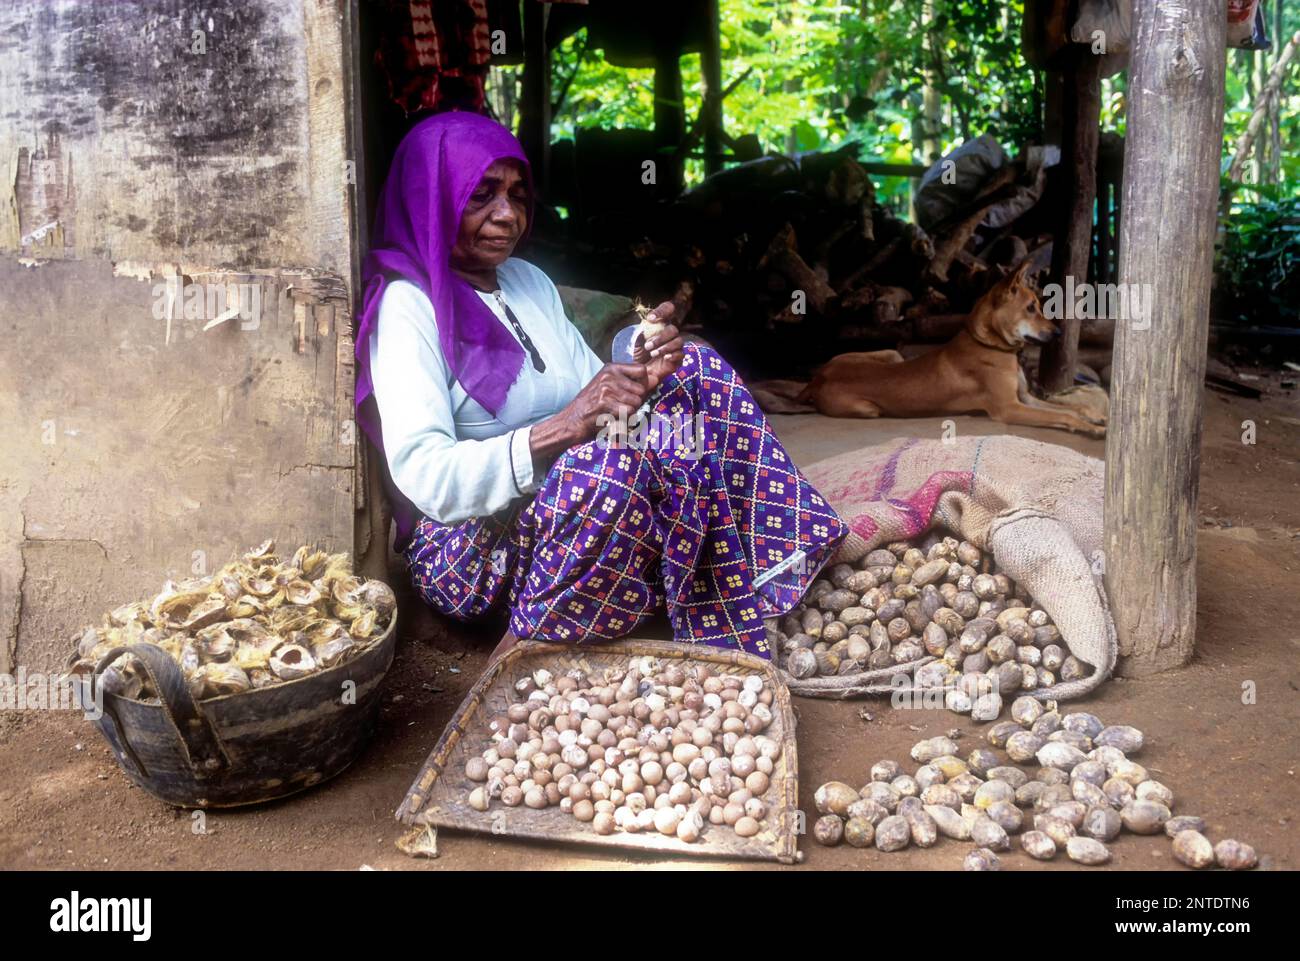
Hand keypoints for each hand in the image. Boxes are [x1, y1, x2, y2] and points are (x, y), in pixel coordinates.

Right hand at [530, 363, 650, 457]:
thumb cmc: (592, 405)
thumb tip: (656, 379)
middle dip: (636, 402)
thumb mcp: (611, 386)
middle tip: (619, 406)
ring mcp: (606, 388)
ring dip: (630, 411)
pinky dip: (624, 419)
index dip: (643, 383)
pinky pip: (629, 412)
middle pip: (641, 389)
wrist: (571, 421)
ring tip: (614, 412)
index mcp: (611, 367)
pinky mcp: (605, 403)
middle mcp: (609, 375)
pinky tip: (612, 418)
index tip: (633, 392)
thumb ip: (633, 382)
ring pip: (637, 402)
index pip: (642, 370)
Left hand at [635, 302, 684, 389]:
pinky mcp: (677, 360)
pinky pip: (681, 354)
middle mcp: (669, 335)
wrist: (638, 374)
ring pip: (679, 341)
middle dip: (660, 337)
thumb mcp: (636, 341)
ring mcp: (675, 347)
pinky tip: (665, 358)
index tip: (650, 318)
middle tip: (647, 346)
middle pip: (673, 329)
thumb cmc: (637, 355)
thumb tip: (648, 321)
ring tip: (653, 354)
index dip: (663, 310)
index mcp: (660, 326)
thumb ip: (642, 330)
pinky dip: (673, 355)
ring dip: (665, 347)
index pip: (668, 310)